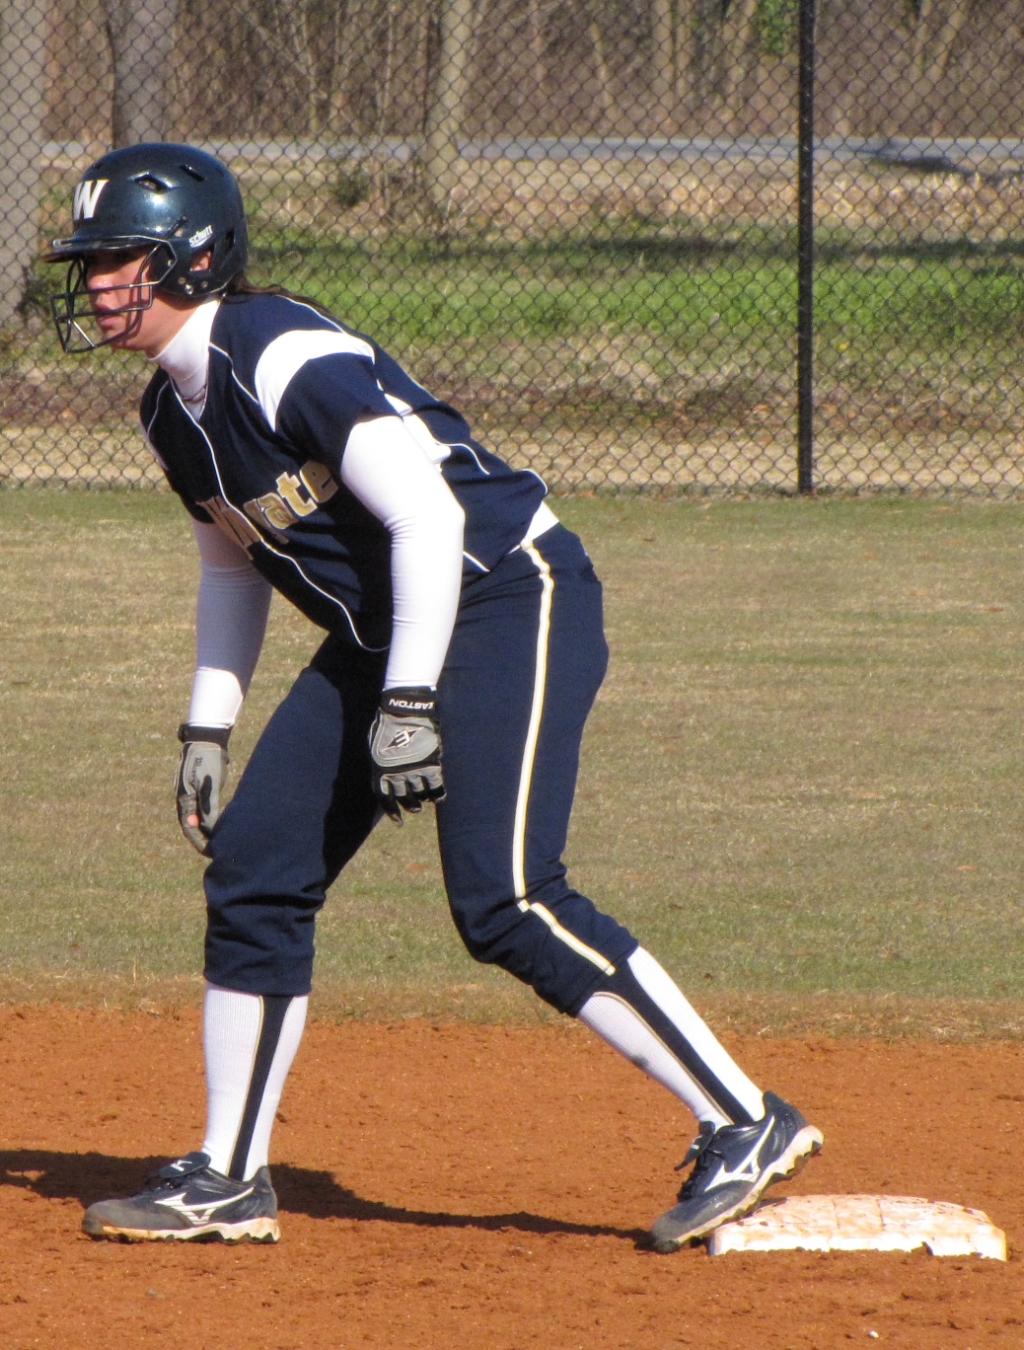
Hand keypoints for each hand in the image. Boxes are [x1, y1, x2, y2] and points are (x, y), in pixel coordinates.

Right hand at [175, 724, 230, 854]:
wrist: (207, 740)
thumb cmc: (207, 760)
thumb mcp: (208, 784)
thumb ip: (208, 805)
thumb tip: (209, 827)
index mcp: (184, 799)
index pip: (189, 827)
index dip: (198, 841)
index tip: (209, 852)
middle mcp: (186, 799)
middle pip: (193, 826)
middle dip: (203, 839)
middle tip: (216, 852)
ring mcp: (193, 794)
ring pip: (199, 818)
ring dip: (208, 830)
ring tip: (220, 842)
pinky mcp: (202, 789)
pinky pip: (205, 809)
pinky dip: (212, 818)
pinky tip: (222, 825)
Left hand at [369, 687, 444, 823]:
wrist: (405, 710)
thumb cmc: (388, 721)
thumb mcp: (376, 742)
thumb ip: (383, 758)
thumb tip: (387, 767)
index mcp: (380, 769)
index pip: (385, 797)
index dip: (392, 811)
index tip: (399, 821)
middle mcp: (396, 774)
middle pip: (403, 797)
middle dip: (410, 805)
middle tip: (415, 808)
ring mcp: (414, 771)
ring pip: (420, 794)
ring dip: (423, 799)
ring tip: (427, 801)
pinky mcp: (430, 765)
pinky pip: (436, 787)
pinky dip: (438, 794)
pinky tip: (440, 797)